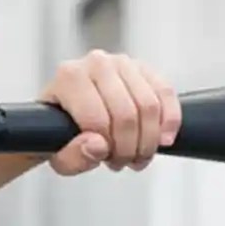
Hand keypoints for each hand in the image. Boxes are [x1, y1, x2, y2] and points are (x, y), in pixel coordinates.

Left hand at [39, 50, 181, 175]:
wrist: (65, 112)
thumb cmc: (59, 130)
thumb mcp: (55, 153)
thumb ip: (71, 155)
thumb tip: (98, 145)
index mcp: (70, 78)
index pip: (98, 119)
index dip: (109, 149)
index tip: (108, 161)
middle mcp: (96, 63)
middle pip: (127, 114)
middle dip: (130, 148)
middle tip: (125, 162)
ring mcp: (122, 63)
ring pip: (149, 105)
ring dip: (149, 140)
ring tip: (138, 155)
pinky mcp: (143, 68)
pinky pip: (166, 93)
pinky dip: (170, 121)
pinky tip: (162, 140)